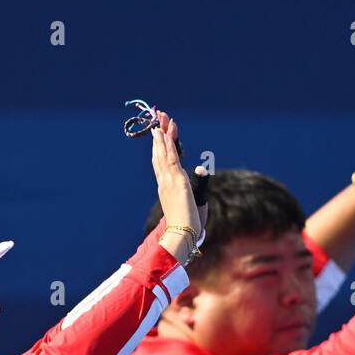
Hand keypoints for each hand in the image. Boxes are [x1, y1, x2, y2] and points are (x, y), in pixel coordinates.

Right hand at [149, 110, 201, 263]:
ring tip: (161, 121)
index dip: (159, 148)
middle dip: (159, 137)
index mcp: (165, 187)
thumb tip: (197, 181)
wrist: (182, 233)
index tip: (158, 135)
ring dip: (163, 136)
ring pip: (164, 153)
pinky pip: (171, 158)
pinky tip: (165, 133)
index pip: (161, 163)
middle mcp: (164, 181)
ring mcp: (169, 180)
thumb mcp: (189, 204)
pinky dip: (168, 145)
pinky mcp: (176, 181)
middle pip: (160, 155)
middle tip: (157, 121)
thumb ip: (193, 191)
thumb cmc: (185, 225)